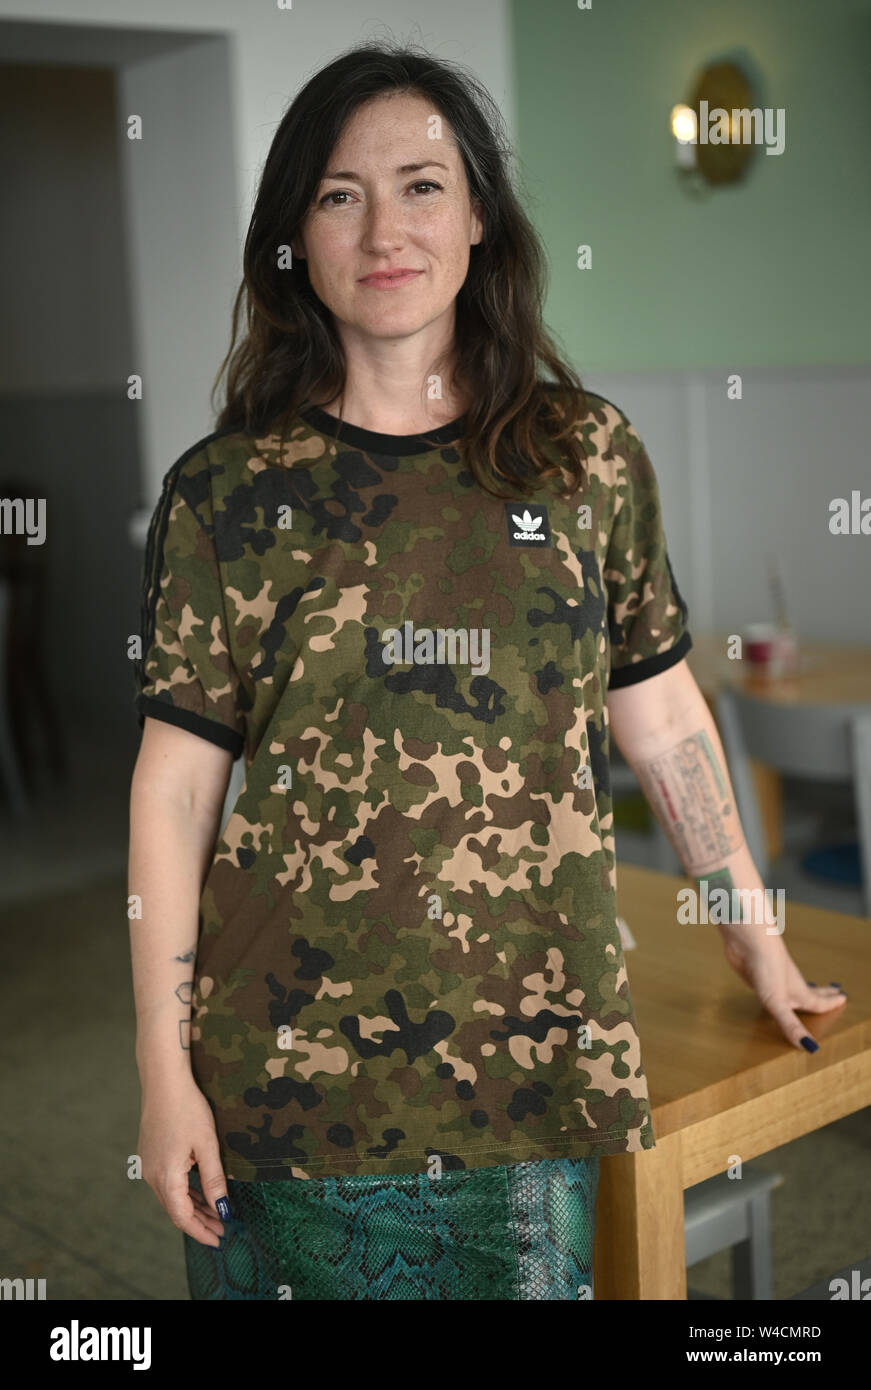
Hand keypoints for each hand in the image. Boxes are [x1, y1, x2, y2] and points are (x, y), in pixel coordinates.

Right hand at [138, 1074, 229, 1246]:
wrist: (164, 1082)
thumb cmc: (187, 1109)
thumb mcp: (207, 1144)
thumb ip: (214, 1179)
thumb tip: (222, 1209)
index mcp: (166, 1176)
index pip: (182, 1217)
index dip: (200, 1231)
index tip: (219, 1240)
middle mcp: (152, 1176)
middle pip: (176, 1210)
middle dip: (199, 1222)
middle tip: (222, 1230)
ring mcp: (148, 1166)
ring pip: (171, 1198)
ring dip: (193, 1208)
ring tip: (216, 1214)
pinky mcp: (150, 1156)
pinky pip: (167, 1184)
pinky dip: (184, 1194)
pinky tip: (199, 1195)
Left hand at [719, 927, 846, 1049]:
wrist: (747, 940)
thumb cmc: (766, 967)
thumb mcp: (778, 1001)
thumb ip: (790, 1025)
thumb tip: (809, 1047)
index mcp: (798, 992)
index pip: (818, 1002)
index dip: (830, 1003)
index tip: (843, 998)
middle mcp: (789, 984)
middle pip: (810, 990)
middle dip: (823, 993)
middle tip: (835, 990)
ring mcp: (773, 977)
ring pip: (792, 986)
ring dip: (801, 990)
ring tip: (809, 988)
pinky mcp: (757, 972)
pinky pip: (772, 983)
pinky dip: (778, 986)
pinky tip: (771, 984)